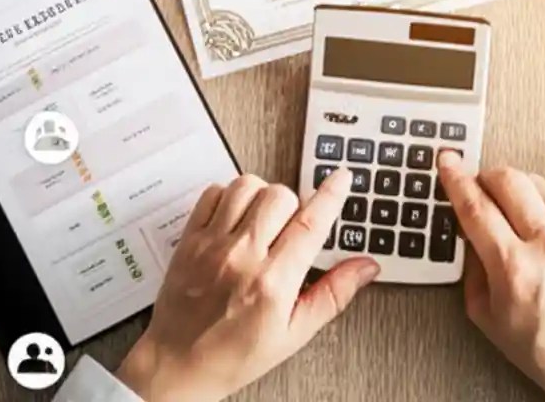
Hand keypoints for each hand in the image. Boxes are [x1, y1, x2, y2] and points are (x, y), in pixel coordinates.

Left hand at [117, 170, 379, 400]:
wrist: (178, 365)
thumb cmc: (234, 355)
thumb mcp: (294, 333)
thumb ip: (333, 294)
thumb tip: (365, 267)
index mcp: (272, 283)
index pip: (311, 224)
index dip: (331, 195)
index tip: (342, 178)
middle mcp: (241, 258)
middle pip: (281, 196)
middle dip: (296, 203)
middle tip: (292, 226)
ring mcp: (211, 245)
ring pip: (247, 186)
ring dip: (263, 195)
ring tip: (264, 219)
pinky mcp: (189, 239)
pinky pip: (213, 193)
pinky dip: (229, 196)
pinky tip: (236, 217)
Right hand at [437, 152, 544, 401]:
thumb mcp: (486, 315)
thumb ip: (471, 267)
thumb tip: (468, 231)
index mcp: (512, 267)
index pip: (475, 206)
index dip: (456, 178)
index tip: (448, 161)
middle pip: (507, 179)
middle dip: (485, 174)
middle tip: (478, 183)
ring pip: (537, 182)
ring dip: (515, 186)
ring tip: (510, 205)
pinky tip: (542, 224)